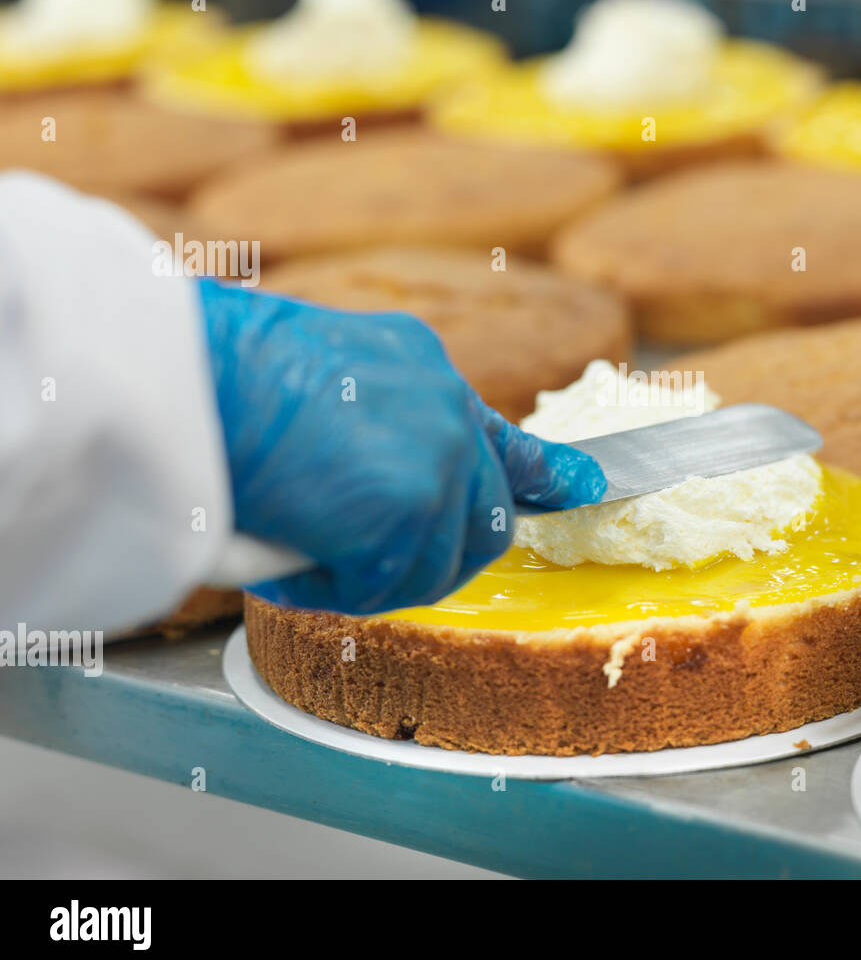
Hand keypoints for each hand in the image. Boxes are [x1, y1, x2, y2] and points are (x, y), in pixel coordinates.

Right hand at [198, 279, 604, 613]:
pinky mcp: (406, 515)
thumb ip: (369, 423)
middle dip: (433, 554)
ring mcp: (435, 462)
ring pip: (436, 565)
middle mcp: (446, 411)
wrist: (178, 376)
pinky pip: (378, 587)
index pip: (502, 437)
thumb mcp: (312, 378)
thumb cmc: (212, 374)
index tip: (583, 487)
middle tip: (370, 562)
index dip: (544, 474)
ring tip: (305, 547)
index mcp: (423, 368)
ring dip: (373, 575)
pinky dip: (327, 590)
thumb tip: (372, 482)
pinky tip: (288, 556)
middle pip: (484, 519)